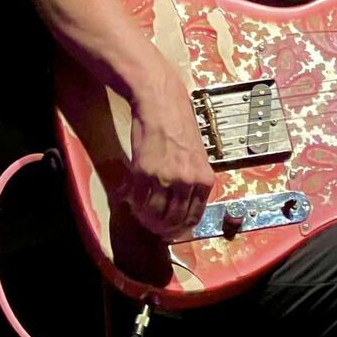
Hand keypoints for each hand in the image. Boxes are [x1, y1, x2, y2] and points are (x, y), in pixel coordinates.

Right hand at [121, 80, 215, 237]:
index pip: (194, 216)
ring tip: (142, 217)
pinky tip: (132, 200)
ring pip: (154, 214)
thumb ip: (194, 181)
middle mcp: (186, 182)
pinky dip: (134, 204)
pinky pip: (138, 199)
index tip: (172, 230)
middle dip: (163, 228)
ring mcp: (164, 179)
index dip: (181, 228)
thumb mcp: (199, 157)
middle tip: (154, 229)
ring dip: (146, 219)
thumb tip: (185, 204)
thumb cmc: (182, 128)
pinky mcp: (143, 173)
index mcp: (204, 180)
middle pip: (174, 219)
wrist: (162, 106)